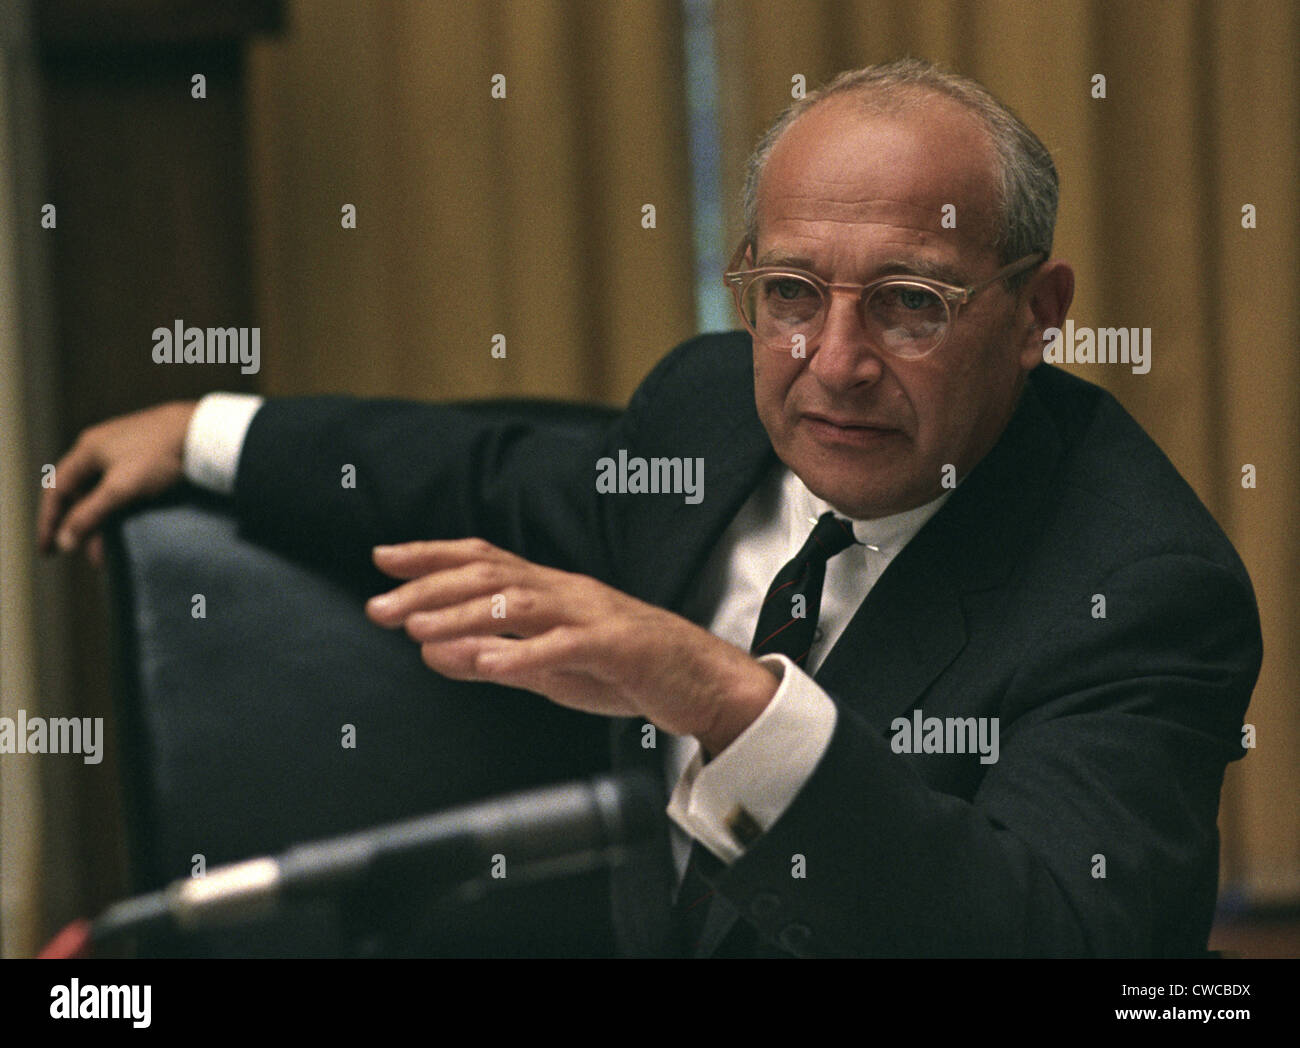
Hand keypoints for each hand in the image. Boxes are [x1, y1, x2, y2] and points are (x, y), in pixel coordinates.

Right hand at [36, 401, 197, 564]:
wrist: (203, 432)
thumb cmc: (159, 456)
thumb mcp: (121, 488)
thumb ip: (90, 514)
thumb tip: (63, 541)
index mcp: (87, 450)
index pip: (56, 490)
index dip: (49, 522)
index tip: (47, 551)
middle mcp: (100, 448)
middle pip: (79, 493)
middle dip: (80, 527)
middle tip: (85, 556)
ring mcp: (124, 450)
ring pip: (102, 493)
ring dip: (101, 522)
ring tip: (108, 551)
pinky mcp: (146, 456)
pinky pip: (121, 488)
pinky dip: (118, 509)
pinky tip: (126, 525)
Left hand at [366, 538, 779, 755]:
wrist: (704, 682)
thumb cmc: (626, 671)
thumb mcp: (547, 668)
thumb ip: (493, 658)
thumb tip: (431, 650)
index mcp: (551, 591)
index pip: (483, 559)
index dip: (431, 555)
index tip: (382, 558)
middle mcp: (568, 592)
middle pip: (491, 575)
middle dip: (429, 587)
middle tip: (380, 606)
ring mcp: (594, 615)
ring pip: (520, 604)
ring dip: (463, 615)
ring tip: (417, 630)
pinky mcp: (619, 647)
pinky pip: (565, 647)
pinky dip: (522, 654)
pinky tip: (485, 663)